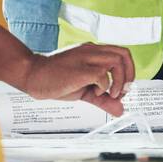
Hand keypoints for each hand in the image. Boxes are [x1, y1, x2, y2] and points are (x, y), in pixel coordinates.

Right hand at [19, 44, 134, 115]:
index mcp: (93, 53)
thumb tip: (121, 110)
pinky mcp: (81, 69)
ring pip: (117, 61)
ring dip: (119, 81)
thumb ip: (104, 99)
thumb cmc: (56, 79)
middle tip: (121, 92)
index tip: (122, 89)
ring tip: (109, 94)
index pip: (122, 54)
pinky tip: (95, 93)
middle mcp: (92, 51)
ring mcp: (86, 58)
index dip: (129, 71)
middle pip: (124, 54)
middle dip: (129, 75)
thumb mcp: (85, 91)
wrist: (33, 75)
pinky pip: (102, 74)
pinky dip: (104, 86)